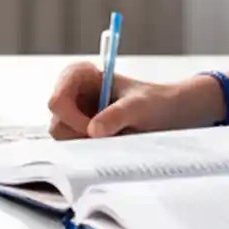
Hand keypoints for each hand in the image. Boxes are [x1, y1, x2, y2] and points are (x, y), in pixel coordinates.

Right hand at [46, 62, 223, 139]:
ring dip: (88, 145)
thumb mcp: (140, 105)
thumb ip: (117, 114)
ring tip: (117, 138)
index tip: (93, 129)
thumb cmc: (155, 101)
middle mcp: (72, 95)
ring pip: (65, 140)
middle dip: (81, 135)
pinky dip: (91, 152)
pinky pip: (76, 150)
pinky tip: (114, 144)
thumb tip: (93, 131)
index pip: (57, 99)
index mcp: (80, 76)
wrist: (171, 114)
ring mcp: (75, 116)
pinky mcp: (82, 134)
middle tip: (110, 138)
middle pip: (58, 124)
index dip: (71, 118)